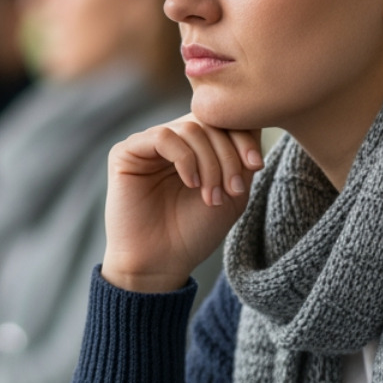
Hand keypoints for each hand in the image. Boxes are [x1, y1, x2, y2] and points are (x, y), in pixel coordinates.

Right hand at [101, 114, 262, 292]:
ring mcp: (148, 145)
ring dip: (209, 163)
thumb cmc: (194, 232)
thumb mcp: (233, 193)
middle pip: (210, 121)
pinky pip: (162, 137)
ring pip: (190, 129)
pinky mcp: (126, 152)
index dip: (244, 137)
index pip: (224, 120)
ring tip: (211, 195)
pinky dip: (184, 159)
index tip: (256, 165)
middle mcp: (172, 140)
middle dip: (228, 155)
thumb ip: (242, 159)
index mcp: (196, 146)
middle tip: (232, 190)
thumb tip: (252, 123)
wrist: (161, 262)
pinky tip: (190, 183)